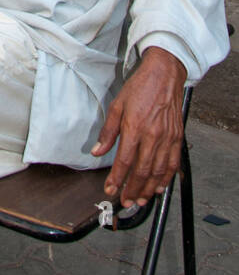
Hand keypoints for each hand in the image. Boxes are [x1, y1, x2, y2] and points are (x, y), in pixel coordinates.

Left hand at [91, 47, 185, 206]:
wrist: (164, 74)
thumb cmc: (140, 87)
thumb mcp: (117, 105)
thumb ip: (108, 131)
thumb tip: (97, 151)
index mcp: (135, 127)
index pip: (124, 161)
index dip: (116, 179)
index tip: (110, 189)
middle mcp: (153, 135)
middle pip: (142, 171)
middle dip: (132, 189)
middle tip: (124, 200)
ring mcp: (167, 138)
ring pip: (158, 171)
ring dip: (148, 189)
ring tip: (139, 199)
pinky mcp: (177, 137)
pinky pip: (173, 164)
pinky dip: (166, 178)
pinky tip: (159, 187)